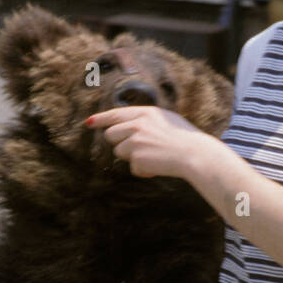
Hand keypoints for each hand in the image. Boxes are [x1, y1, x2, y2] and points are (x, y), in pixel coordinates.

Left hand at [85, 106, 213, 181]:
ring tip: (154, 155)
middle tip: (139, 148)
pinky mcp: (136, 158)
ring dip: (133, 157)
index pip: (115, 114)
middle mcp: (136, 124)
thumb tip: (129, 125)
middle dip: (120, 143)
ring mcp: (135, 141)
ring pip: (119, 152)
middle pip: (111, 135)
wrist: (194, 153)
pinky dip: (143, 170)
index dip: (100, 119)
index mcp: (145, 113)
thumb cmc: (185, 138)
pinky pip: (133, 167)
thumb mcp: (166, 119)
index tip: (89, 122)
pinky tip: (158, 166)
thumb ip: (146, 120)